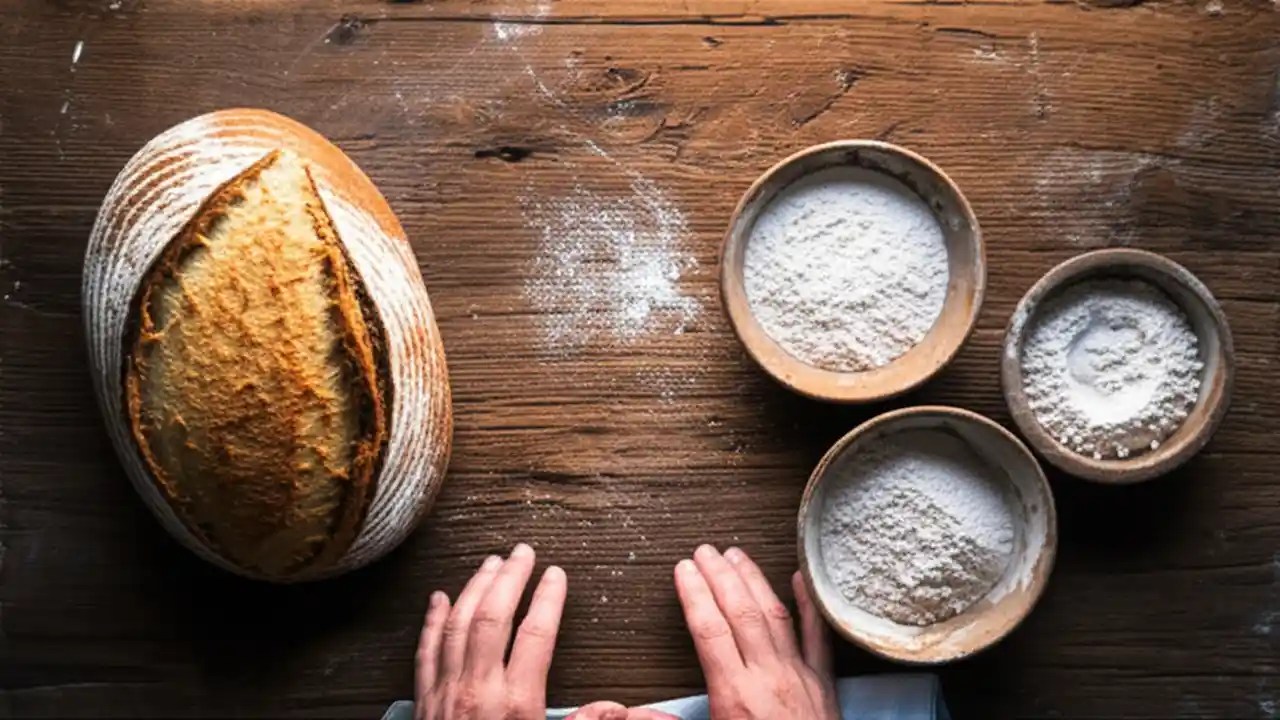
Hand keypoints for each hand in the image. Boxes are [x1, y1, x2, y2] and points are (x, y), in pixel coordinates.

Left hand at [415, 544, 566, 719]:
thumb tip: (617, 709)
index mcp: (517, 702)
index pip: (536, 635)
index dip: (548, 599)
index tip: (555, 575)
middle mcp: (480, 690)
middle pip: (493, 618)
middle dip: (509, 579)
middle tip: (522, 553)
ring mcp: (447, 692)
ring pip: (458, 626)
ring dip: (475, 589)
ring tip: (490, 564)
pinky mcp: (424, 701)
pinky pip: (425, 652)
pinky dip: (432, 621)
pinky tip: (438, 599)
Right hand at [668, 545, 837, 719]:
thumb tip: (632, 713)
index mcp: (734, 696)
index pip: (709, 630)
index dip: (695, 594)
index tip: (684, 569)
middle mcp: (767, 678)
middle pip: (740, 612)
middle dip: (720, 576)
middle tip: (705, 551)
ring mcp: (798, 676)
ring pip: (774, 614)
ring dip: (753, 580)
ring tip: (736, 556)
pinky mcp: (823, 683)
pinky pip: (818, 636)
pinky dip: (809, 603)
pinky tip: (800, 578)